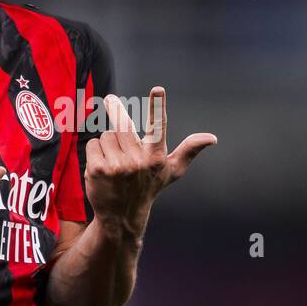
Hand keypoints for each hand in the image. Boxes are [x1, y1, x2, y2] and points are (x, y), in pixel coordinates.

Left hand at [85, 87, 216, 238]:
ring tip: (115, 160)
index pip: (158, 127)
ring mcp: (116, 166)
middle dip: (115, 108)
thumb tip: (212, 138)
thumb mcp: (172, 171)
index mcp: (156, 157)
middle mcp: (137, 162)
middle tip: (110, 99)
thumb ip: (190, 150)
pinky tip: (103, 167)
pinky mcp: (98, 170)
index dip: (157, 106)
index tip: (158, 89)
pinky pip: (94, 145)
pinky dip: (96, 151)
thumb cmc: (150, 187)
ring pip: (107, 134)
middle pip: (123, 124)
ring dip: (109, 142)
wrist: (121, 216)